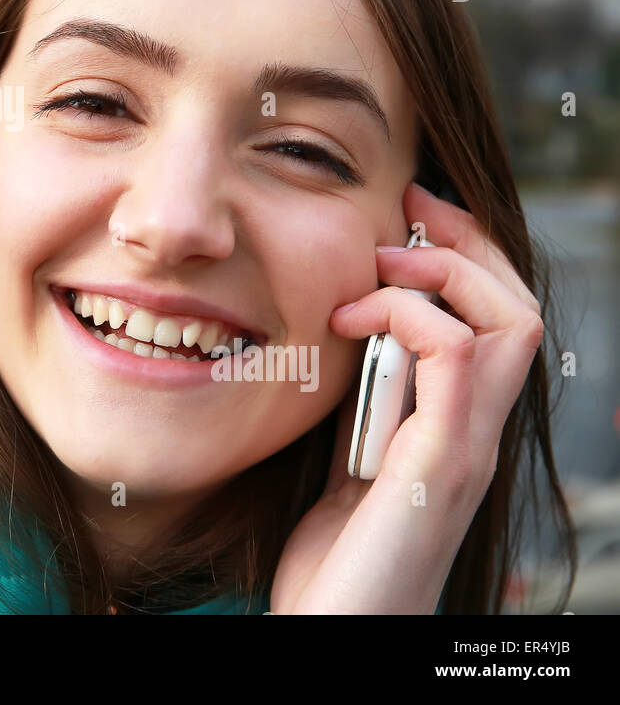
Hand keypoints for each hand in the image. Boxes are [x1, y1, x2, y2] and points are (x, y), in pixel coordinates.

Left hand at [270, 182, 544, 613]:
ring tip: (377, 270)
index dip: (463, 254)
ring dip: (443, 273)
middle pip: (518, 308)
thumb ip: (364, 404)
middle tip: (407, 211)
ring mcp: (464, 450)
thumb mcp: (346, 457)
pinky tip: (351, 323)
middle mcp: (474, 434)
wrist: (332, 635)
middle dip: (467, 242)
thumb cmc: (328, 559)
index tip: (408, 211)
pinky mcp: (438, 468)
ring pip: (509, 325)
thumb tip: (343, 333)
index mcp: (453, 426)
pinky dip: (410, 318)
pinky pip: (454, 361)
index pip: (493, 319)